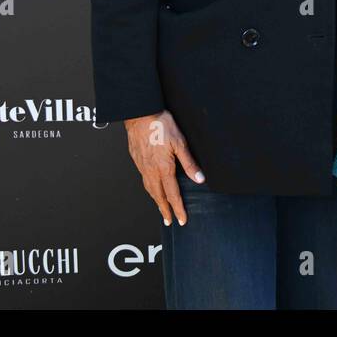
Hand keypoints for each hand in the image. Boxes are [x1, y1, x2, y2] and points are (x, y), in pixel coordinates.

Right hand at [125, 110, 204, 226]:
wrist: (140, 115)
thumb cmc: (160, 125)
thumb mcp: (180, 143)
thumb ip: (189, 163)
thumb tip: (199, 179)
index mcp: (163, 168)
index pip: (172, 195)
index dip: (178, 209)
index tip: (181, 220)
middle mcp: (151, 170)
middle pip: (159, 196)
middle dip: (165, 210)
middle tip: (169, 221)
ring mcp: (142, 166)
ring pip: (149, 189)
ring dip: (156, 201)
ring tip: (162, 209)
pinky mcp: (137, 160)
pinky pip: (144, 180)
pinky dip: (149, 189)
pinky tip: (152, 188)